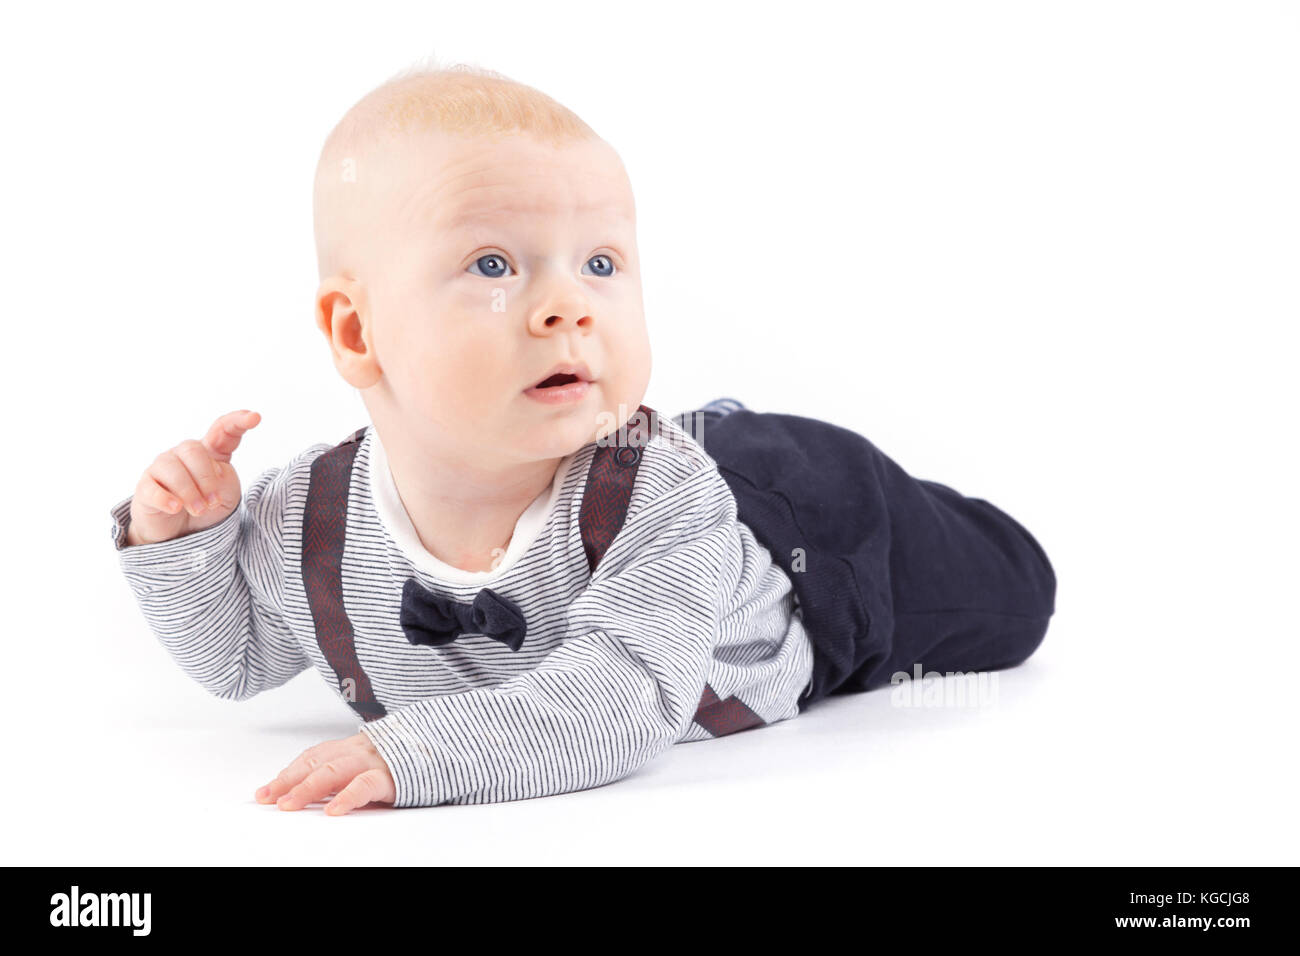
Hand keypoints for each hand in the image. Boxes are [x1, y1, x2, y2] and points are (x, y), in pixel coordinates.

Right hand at [125, 409, 260, 545]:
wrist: (182, 533)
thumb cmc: (207, 505)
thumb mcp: (226, 493)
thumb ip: (224, 478)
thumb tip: (210, 472)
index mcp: (209, 452)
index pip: (222, 430)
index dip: (237, 421)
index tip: (255, 417)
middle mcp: (182, 454)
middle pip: (193, 450)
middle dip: (207, 478)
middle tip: (213, 502)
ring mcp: (161, 469)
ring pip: (173, 468)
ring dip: (190, 492)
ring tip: (199, 510)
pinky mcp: (145, 488)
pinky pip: (152, 488)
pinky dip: (166, 499)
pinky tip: (175, 507)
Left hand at [254, 732, 396, 815]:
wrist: (446, 746)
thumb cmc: (406, 761)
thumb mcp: (372, 764)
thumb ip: (347, 774)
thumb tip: (310, 794)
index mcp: (353, 747)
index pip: (313, 757)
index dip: (288, 773)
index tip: (265, 792)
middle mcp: (360, 750)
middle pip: (318, 763)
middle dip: (290, 781)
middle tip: (268, 799)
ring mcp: (376, 760)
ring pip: (335, 770)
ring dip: (309, 788)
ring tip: (290, 805)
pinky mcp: (393, 775)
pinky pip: (366, 785)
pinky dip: (348, 797)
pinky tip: (334, 810)